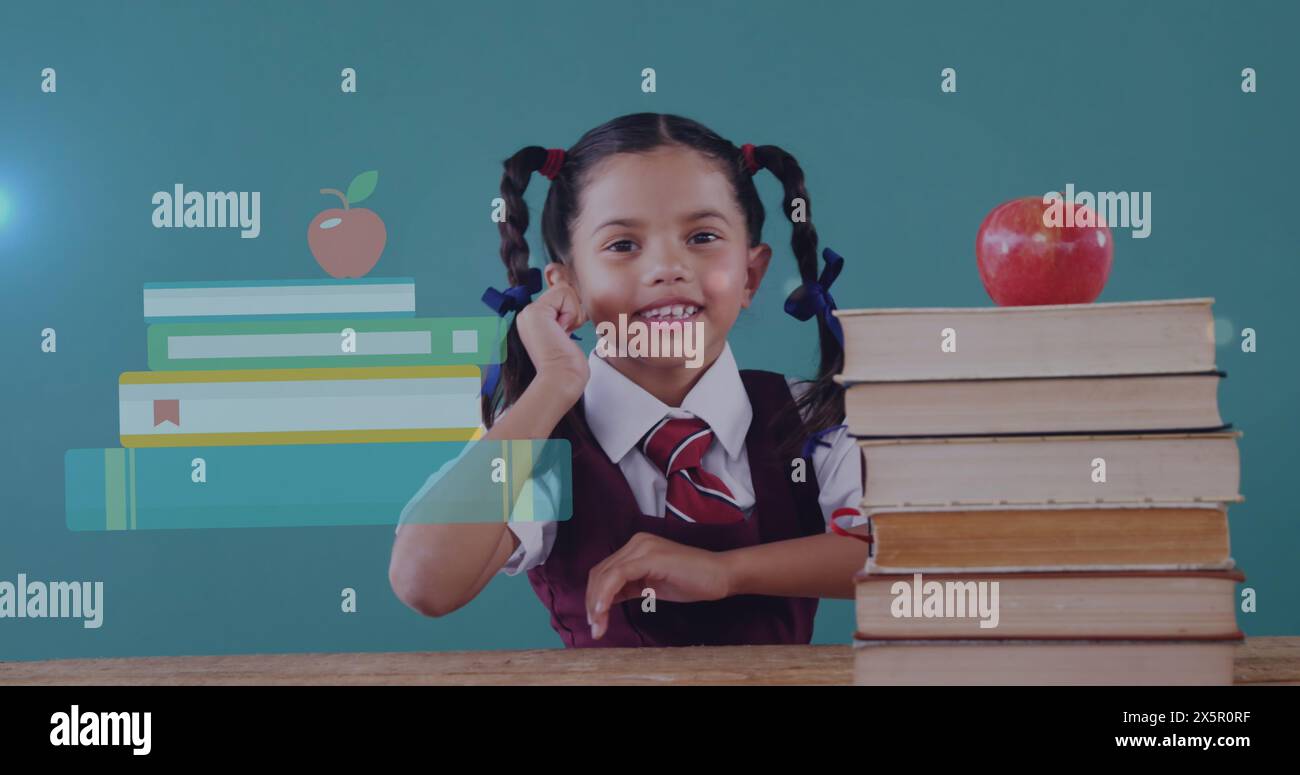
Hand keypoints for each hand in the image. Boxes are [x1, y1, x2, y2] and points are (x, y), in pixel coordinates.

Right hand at [515, 279, 588, 396]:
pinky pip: (564, 293)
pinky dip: (571, 313)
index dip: (572, 313)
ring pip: (565, 291)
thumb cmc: (568, 366)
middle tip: (564, 335)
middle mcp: (527, 315)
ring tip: (562, 335)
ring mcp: (529, 312)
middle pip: (564, 291)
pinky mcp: (535, 311)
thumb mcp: (566, 333)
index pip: (561, 297)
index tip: (564, 335)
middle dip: (573, 312)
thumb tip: (570, 294)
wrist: (561, 379)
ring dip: (573, 313)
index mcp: (533, 321)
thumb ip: (565, 315)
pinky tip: (561, 331)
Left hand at [586, 532, 732, 639]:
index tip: (594, 622)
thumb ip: (629, 588)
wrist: (721, 575)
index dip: (593, 596)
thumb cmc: (691, 582)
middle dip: (592, 602)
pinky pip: (619, 576)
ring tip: (598, 626)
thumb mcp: (651, 586)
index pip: (604, 571)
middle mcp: (636, 543)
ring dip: (596, 602)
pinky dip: (606, 594)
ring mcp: (643, 547)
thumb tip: (603, 602)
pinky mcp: (651, 557)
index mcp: (636, 548)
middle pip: (600, 573)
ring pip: (606, 574)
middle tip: (594, 628)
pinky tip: (603, 612)